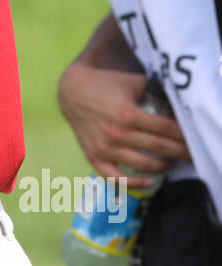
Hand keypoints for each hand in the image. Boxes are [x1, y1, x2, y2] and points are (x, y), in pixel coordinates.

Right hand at [57, 63, 190, 181]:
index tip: (192, 140)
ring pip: (142, 164)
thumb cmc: (105, 84)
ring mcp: (105, 148)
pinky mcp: (94, 157)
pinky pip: (115, 178)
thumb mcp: (131, 81)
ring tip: (171, 162)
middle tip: (191, 154)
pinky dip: (133, 184)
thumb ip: (152, 92)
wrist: (72, 91)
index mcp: (128, 114)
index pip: (165, 129)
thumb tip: (173, 103)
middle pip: (159, 147)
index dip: (182, 136)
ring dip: (162, 166)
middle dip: (180, 152)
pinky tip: (149, 181)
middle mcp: (118, 133)